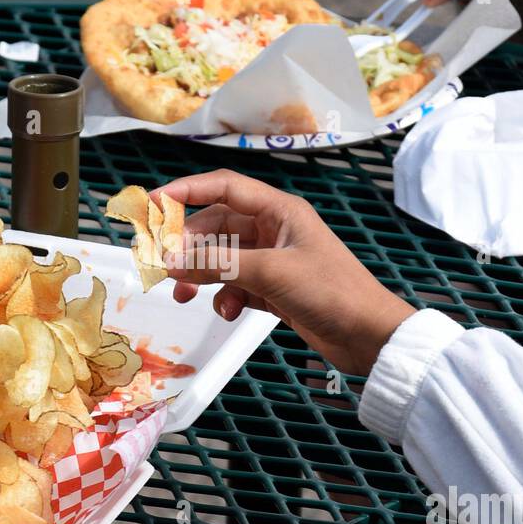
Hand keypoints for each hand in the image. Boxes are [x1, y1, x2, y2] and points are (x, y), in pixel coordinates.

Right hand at [155, 170, 415, 376]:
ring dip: (202, 275)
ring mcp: (274, 260)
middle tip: (161, 265)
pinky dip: (226, 297)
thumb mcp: (270, 273)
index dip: (187, 191)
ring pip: (222, 259)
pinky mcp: (275, 289)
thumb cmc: (332, 292)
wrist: (369, 336)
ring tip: (186, 295)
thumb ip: (217, 264)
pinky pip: (236, 285)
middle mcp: (274, 230)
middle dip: (188, 246)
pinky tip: (230, 312)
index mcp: (279, 211)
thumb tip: (169, 261)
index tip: (153, 203)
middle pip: (216, 226)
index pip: (224, 187)